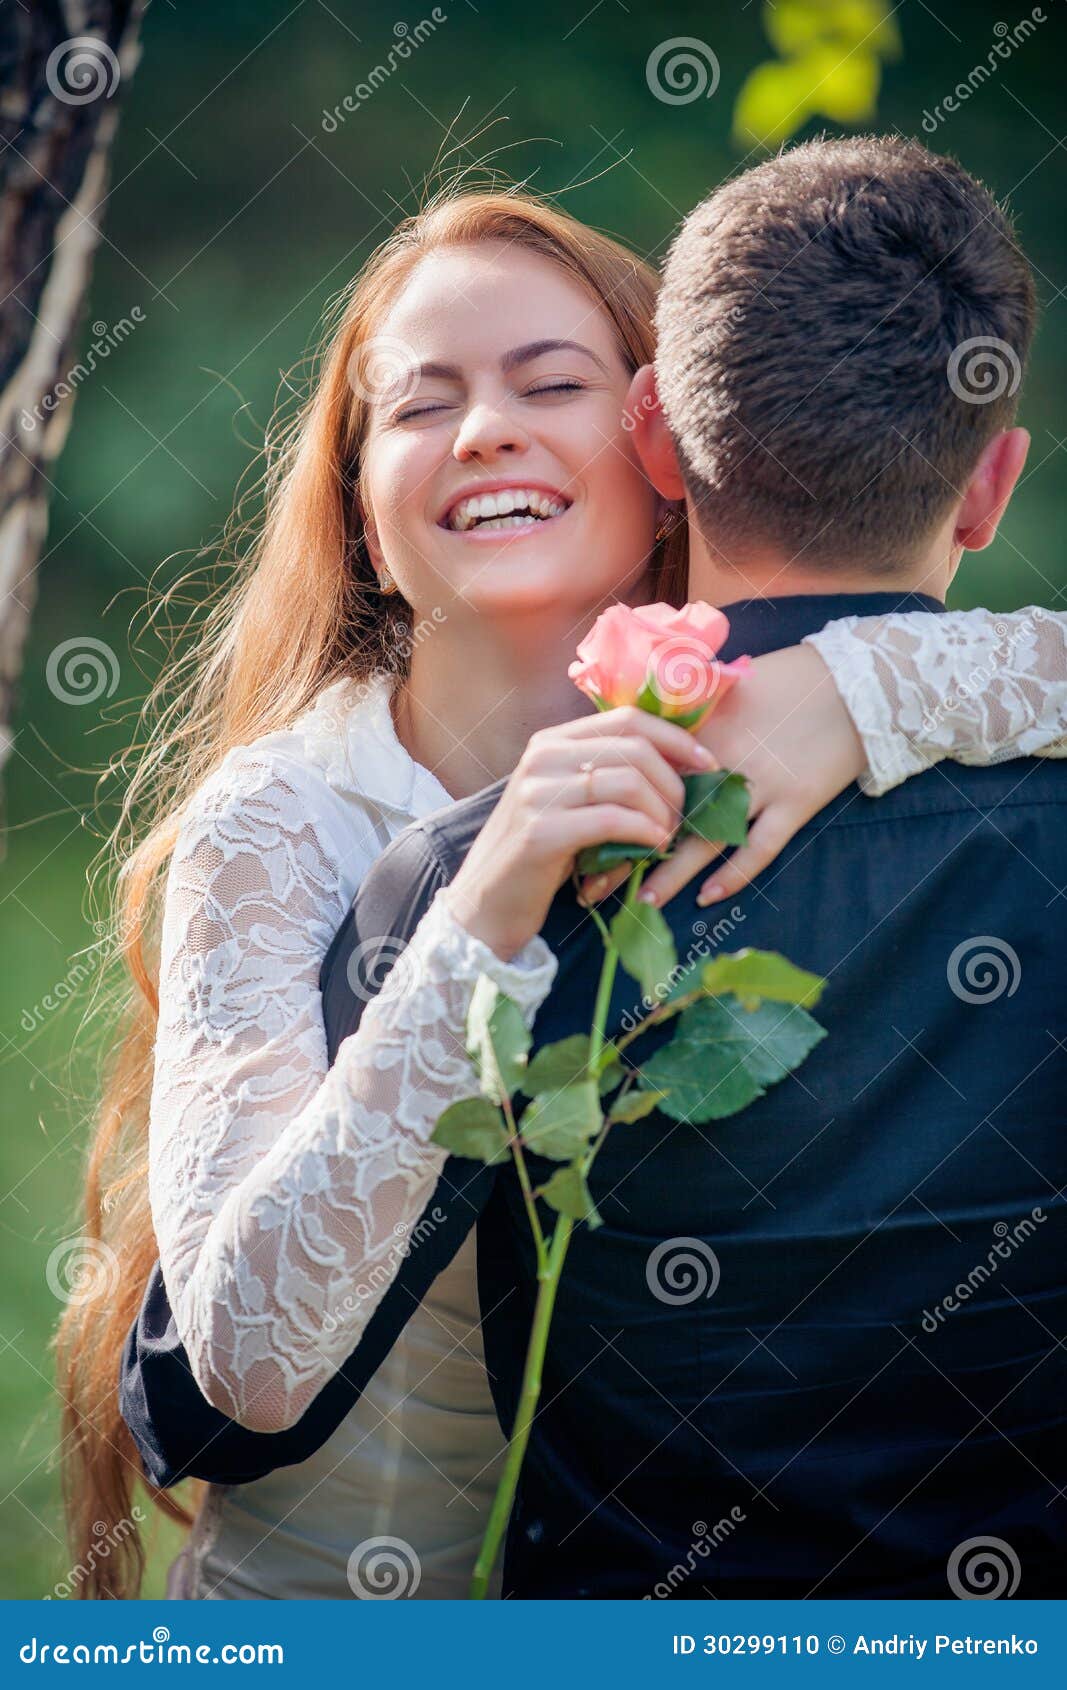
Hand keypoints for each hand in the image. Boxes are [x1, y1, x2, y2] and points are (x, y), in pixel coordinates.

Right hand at [447, 707, 715, 960]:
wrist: (486, 906)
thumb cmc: (540, 857)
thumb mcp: (571, 805)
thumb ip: (608, 778)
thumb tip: (682, 767)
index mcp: (551, 742)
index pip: (628, 718)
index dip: (676, 739)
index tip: (707, 766)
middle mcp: (541, 757)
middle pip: (635, 747)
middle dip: (673, 782)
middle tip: (683, 817)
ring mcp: (537, 792)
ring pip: (628, 780)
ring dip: (661, 812)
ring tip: (666, 837)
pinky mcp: (540, 831)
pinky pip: (612, 818)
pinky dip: (644, 831)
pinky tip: (652, 847)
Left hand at [578, 643, 865, 909]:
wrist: (852, 681)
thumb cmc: (785, 682)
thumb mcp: (725, 693)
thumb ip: (685, 723)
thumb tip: (639, 746)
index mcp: (699, 732)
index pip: (640, 778)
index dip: (608, 809)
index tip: (577, 834)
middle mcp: (723, 760)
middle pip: (663, 815)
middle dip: (625, 852)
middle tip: (591, 887)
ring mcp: (760, 783)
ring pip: (706, 837)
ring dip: (671, 872)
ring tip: (640, 903)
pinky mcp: (796, 801)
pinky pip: (761, 846)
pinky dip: (735, 873)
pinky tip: (708, 897)